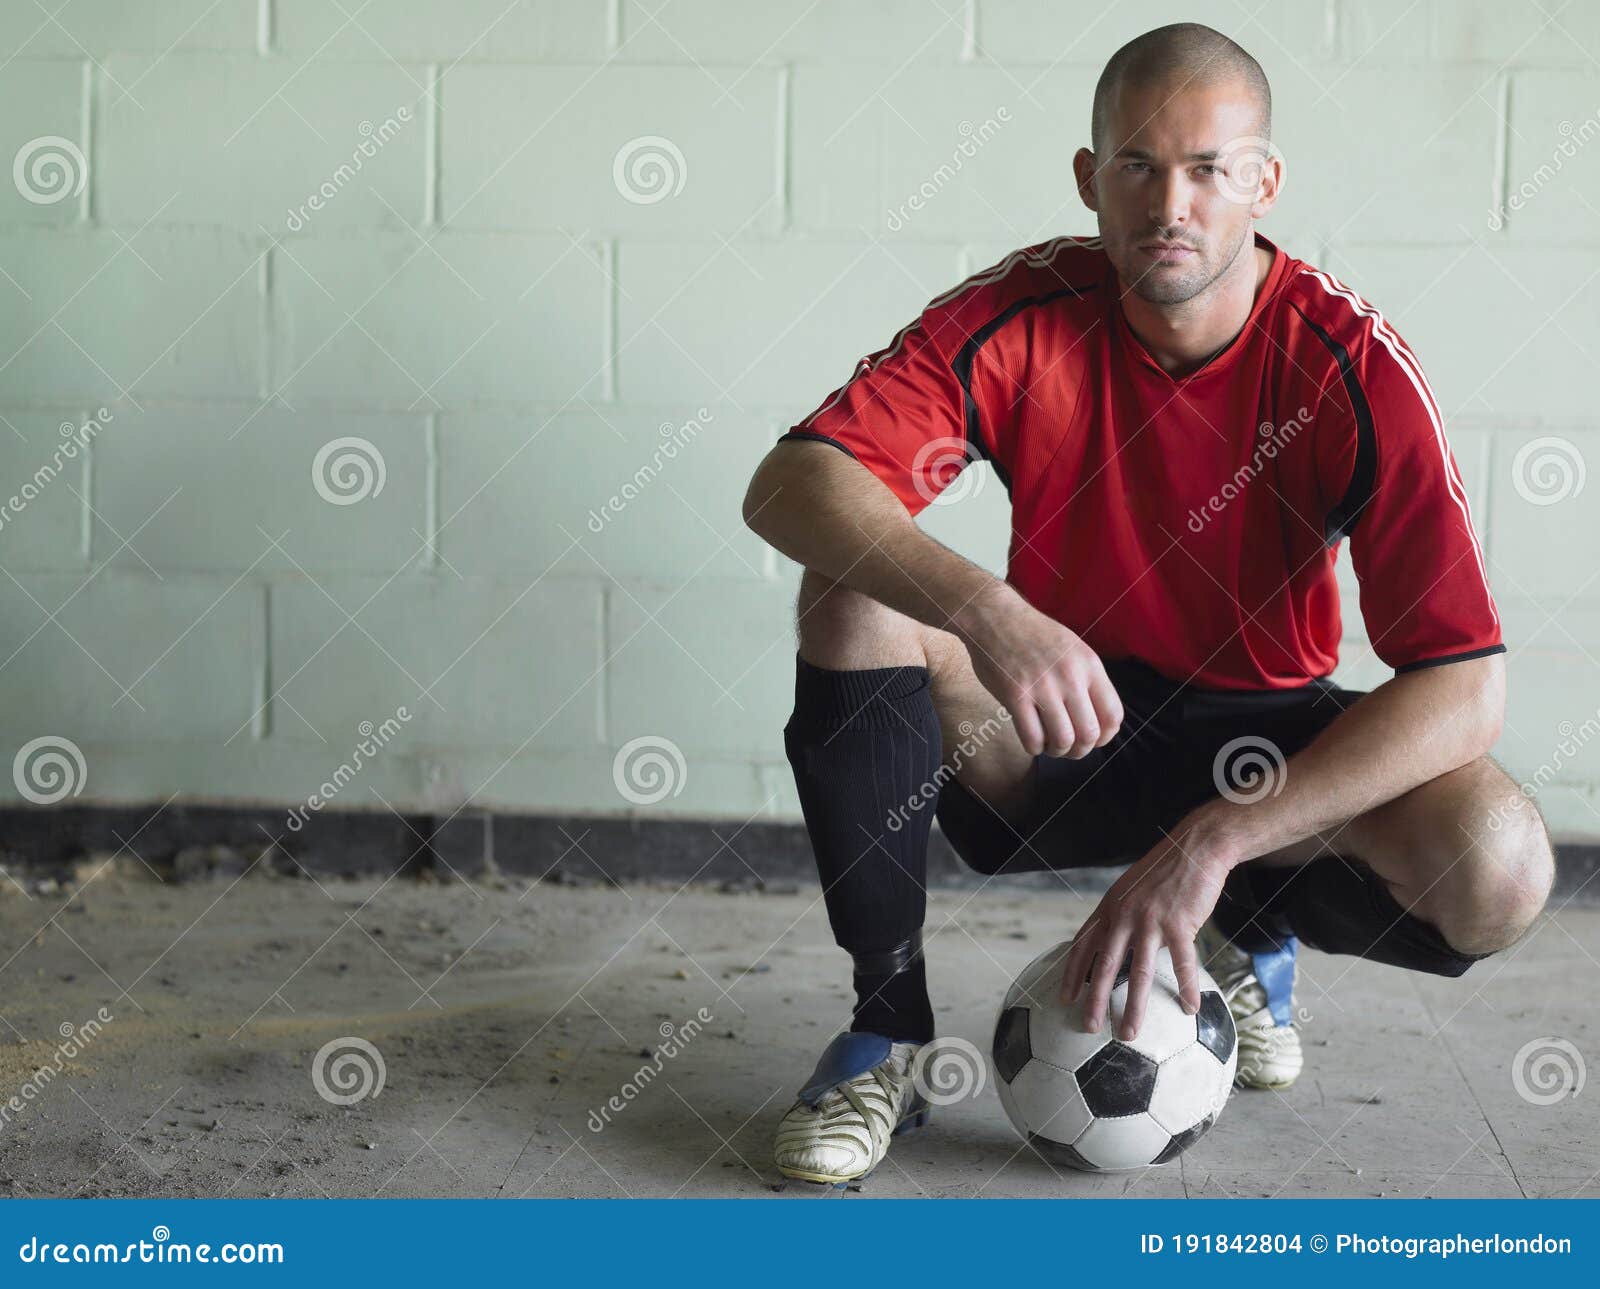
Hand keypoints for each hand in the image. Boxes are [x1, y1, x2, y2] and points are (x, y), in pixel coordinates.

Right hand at [960, 583, 1123, 758]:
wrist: (994, 616)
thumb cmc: (1032, 635)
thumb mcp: (1073, 649)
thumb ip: (1086, 680)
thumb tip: (1097, 719)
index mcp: (1089, 665)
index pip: (1113, 715)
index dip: (1105, 736)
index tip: (1093, 740)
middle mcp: (1070, 677)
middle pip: (1089, 733)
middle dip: (1080, 750)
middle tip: (1068, 748)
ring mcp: (1042, 687)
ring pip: (1062, 740)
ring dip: (1057, 751)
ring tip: (1049, 745)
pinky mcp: (1016, 696)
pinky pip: (1032, 738)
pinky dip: (1034, 748)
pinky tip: (1032, 740)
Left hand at [1059, 816, 1237, 1039]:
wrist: (1194, 847)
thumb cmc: (1165, 871)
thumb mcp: (1131, 888)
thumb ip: (1120, 914)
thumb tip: (1115, 941)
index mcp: (1110, 908)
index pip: (1083, 945)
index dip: (1072, 973)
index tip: (1064, 998)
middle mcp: (1124, 915)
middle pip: (1104, 964)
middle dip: (1094, 998)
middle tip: (1088, 1026)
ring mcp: (1150, 920)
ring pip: (1138, 972)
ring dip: (1134, 1006)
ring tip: (1130, 1033)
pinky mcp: (1179, 923)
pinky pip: (1182, 963)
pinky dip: (1187, 987)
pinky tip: (1189, 1008)